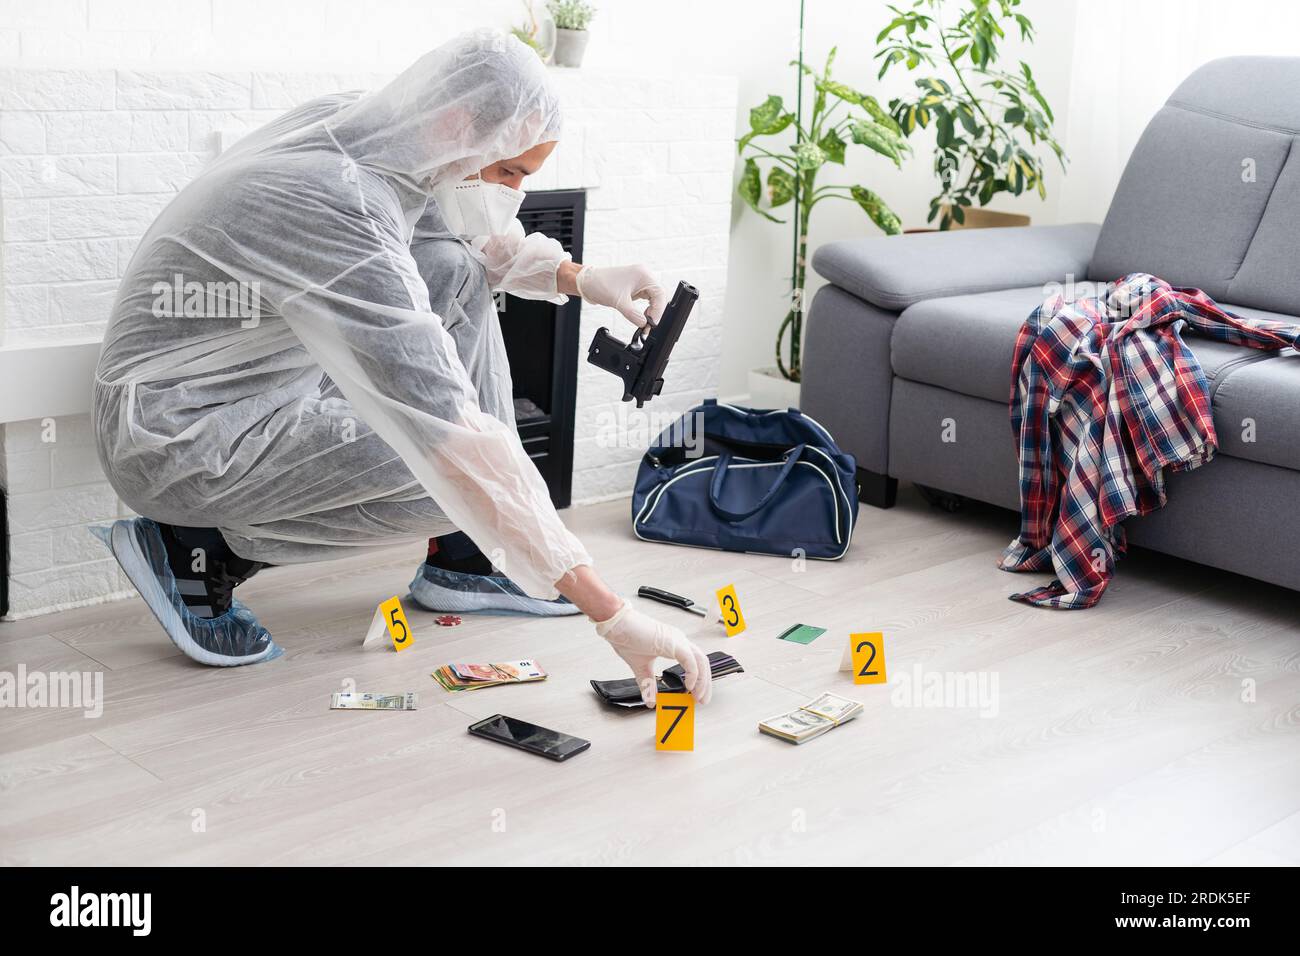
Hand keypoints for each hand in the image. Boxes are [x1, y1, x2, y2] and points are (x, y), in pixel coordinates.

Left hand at [575, 264, 666, 327]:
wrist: (588, 282)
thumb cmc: (600, 285)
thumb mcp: (619, 302)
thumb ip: (634, 315)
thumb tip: (644, 324)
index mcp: (643, 274)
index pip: (660, 293)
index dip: (658, 310)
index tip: (652, 322)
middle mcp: (644, 275)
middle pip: (659, 295)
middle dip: (656, 311)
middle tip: (649, 325)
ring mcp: (641, 280)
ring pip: (655, 298)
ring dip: (652, 310)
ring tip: (645, 322)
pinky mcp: (636, 286)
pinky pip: (647, 298)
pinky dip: (647, 308)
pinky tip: (642, 316)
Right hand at [593, 601, 712, 707]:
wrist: (618, 625)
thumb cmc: (627, 637)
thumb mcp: (640, 667)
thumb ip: (648, 684)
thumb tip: (651, 702)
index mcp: (674, 644)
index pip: (694, 662)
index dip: (698, 680)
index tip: (695, 695)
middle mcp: (679, 640)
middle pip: (702, 662)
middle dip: (705, 683)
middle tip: (702, 700)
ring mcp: (678, 640)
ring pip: (700, 661)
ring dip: (702, 681)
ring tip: (698, 696)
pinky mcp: (674, 643)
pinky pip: (691, 660)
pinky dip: (693, 674)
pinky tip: (688, 686)